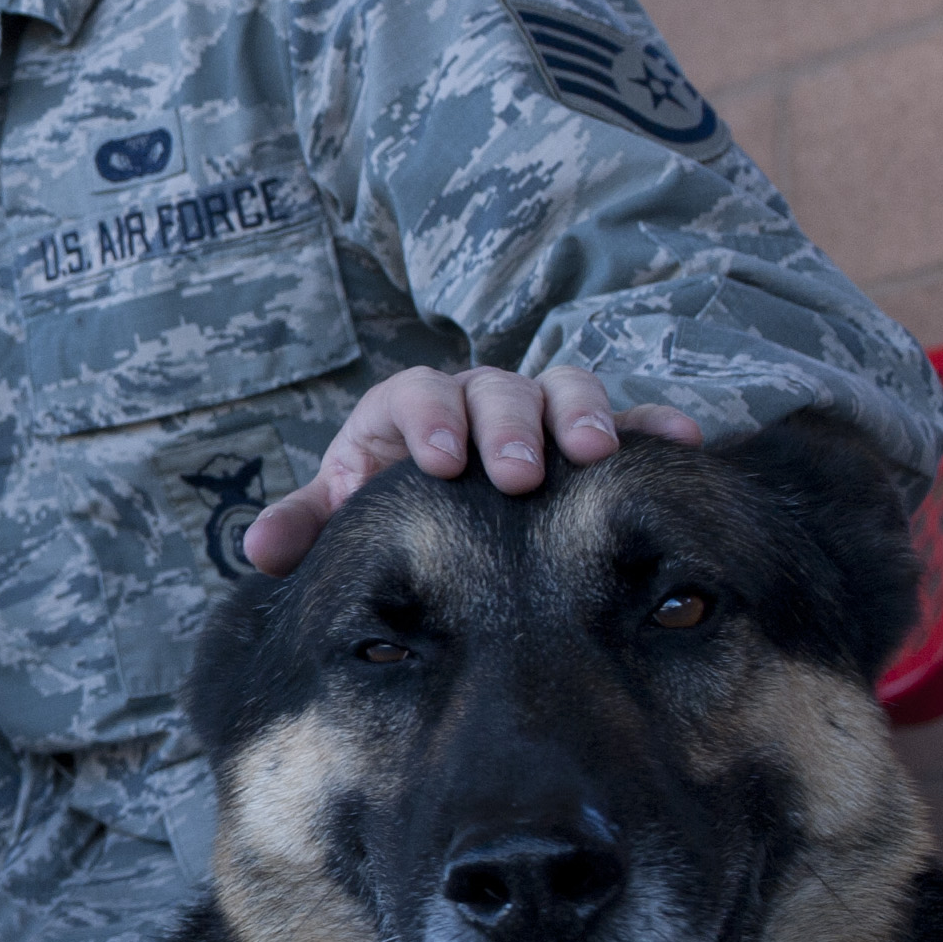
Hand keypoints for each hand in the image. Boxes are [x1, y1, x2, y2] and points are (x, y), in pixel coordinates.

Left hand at [242, 365, 700, 577]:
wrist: (444, 493)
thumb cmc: (390, 499)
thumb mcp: (344, 511)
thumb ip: (307, 525)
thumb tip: (259, 551)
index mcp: (410, 409)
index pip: (415, 395)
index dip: (428, 421)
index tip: (438, 462)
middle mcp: (477, 399)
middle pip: (495, 390)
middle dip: (507, 426)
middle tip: (517, 472)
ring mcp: (538, 410)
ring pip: (564, 390)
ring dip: (580, 416)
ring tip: (596, 452)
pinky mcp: (590, 432)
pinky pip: (629, 418)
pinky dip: (653, 425)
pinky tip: (682, 439)